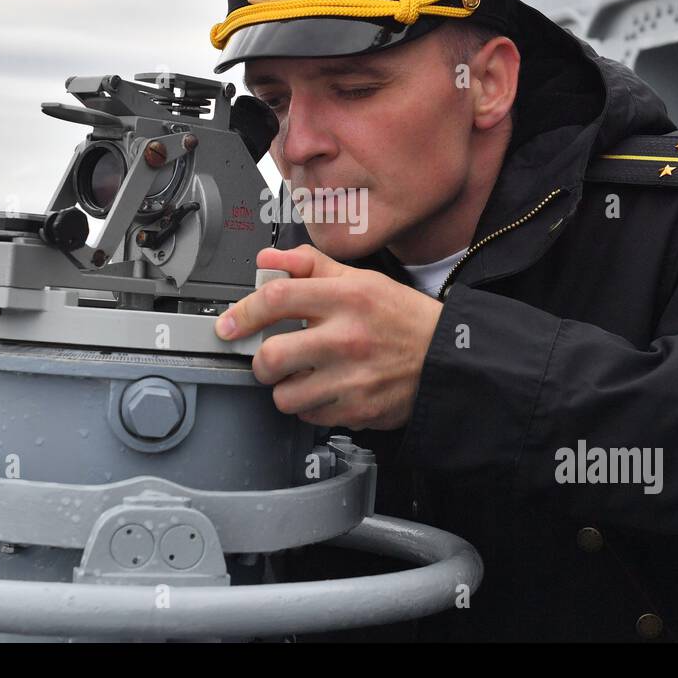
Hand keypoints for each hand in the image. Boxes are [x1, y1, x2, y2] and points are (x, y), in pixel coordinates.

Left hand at [215, 245, 443, 429]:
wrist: (448, 359)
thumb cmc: (403, 318)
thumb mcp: (362, 280)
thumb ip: (311, 266)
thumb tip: (269, 261)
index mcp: (347, 297)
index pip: (277, 299)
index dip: (243, 312)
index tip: (229, 324)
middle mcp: (347, 337)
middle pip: (271, 356)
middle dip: (260, 361)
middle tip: (269, 358)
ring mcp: (352, 378)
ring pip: (284, 395)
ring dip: (285, 388)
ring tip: (303, 377)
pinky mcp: (358, 410)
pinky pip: (309, 416)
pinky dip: (311, 407)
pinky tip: (327, 391)